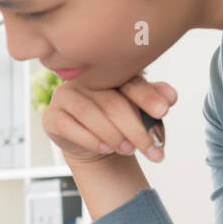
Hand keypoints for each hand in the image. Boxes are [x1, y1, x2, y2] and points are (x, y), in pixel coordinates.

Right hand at [42, 74, 174, 163]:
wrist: (93, 145)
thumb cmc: (119, 124)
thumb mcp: (140, 112)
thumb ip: (154, 101)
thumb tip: (171, 96)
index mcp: (108, 73)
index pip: (130, 81)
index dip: (148, 96)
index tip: (164, 111)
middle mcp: (84, 80)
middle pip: (112, 102)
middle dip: (135, 128)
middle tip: (151, 148)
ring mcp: (64, 96)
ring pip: (90, 114)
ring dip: (112, 135)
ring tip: (128, 149)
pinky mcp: (51, 117)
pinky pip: (69, 127)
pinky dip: (90, 140)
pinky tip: (105, 149)